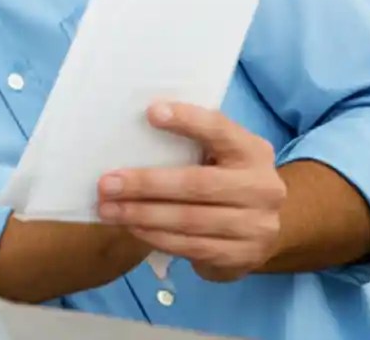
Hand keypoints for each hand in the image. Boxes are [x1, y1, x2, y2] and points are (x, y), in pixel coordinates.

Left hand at [97, 102, 286, 281]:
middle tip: (106, 184)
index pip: (220, 130)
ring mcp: (256, 226)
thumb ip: (191, 143)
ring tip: (108, 209)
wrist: (261, 230)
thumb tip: (133, 128)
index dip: (188, 121)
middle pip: (197, 184)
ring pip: (190, 220)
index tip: (150, 113)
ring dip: (142, 214)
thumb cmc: (225, 180)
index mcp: (253, 151)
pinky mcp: (243, 256)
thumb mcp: (221, 156)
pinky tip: (131, 227)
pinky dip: (155, 236)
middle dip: (146, 184)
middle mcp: (262, 188)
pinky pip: (191, 246)